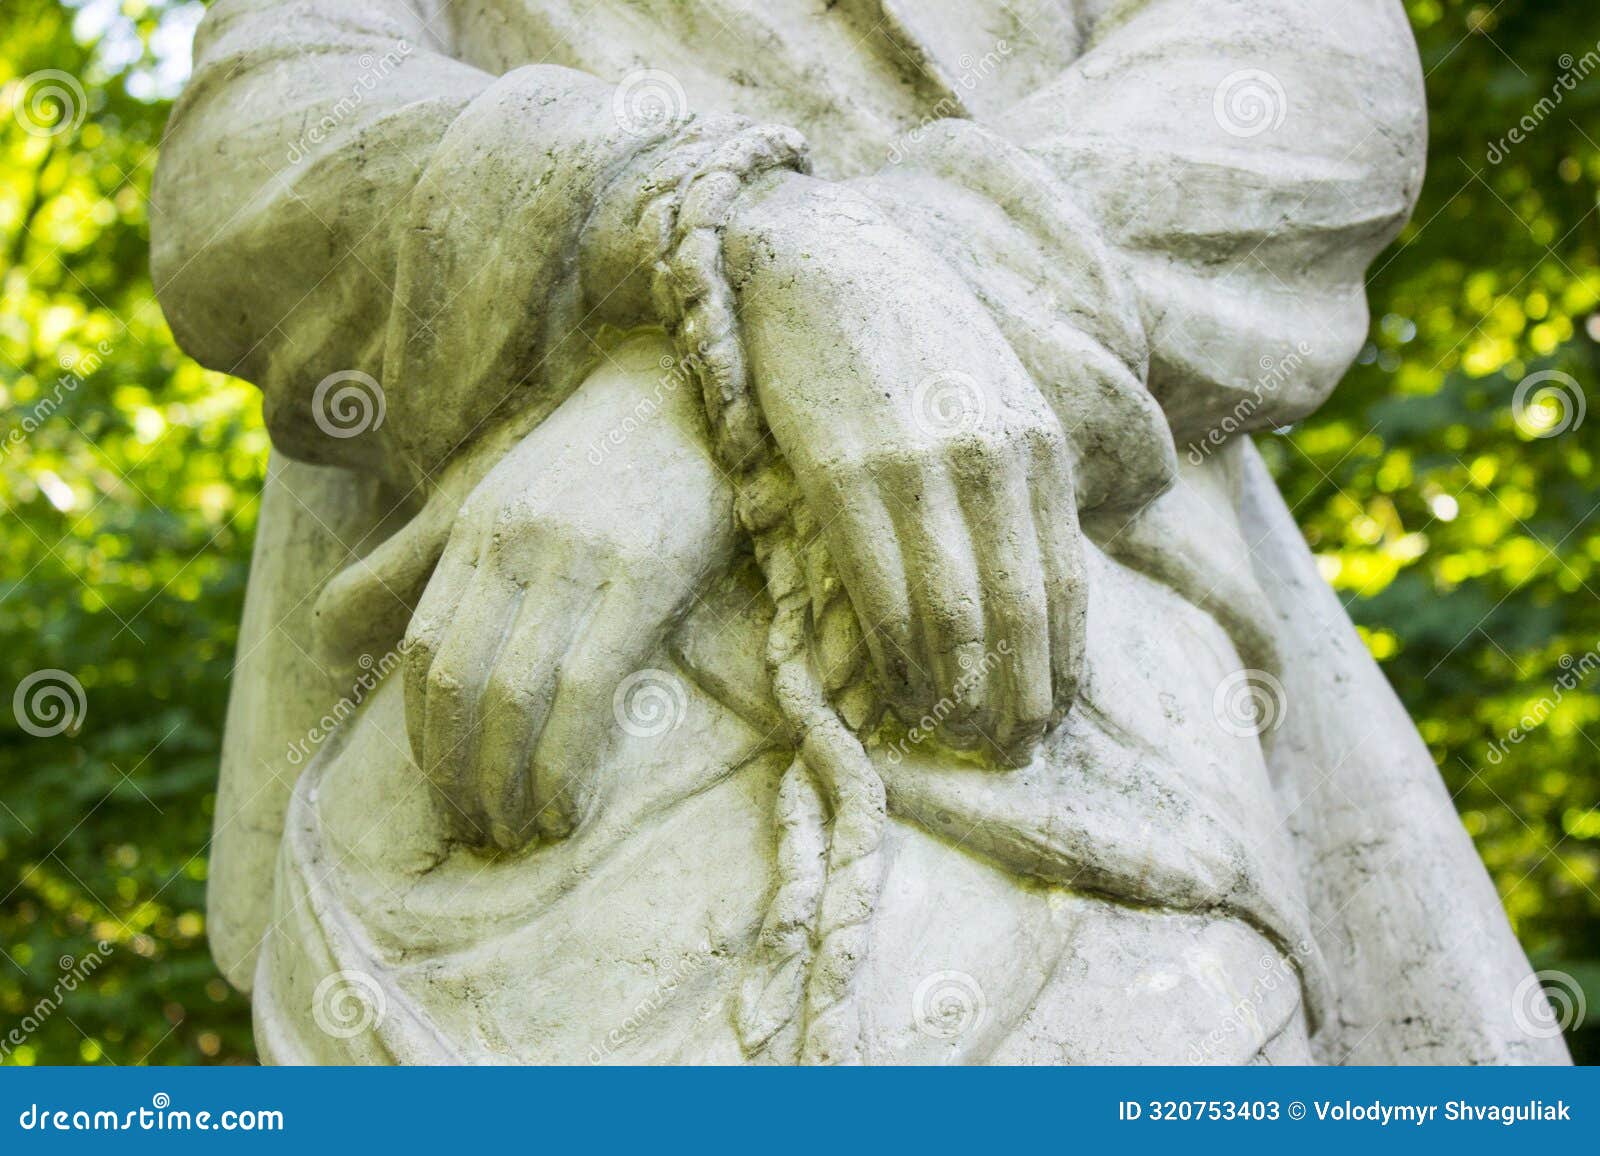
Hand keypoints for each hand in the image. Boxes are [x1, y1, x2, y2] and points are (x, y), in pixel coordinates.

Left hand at [402, 337, 735, 849]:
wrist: (694, 393)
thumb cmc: (595, 457)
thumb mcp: (494, 495)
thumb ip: (411, 564)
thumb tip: (326, 639)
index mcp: (477, 528)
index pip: (421, 650)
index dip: (421, 736)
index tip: (442, 791)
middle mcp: (514, 543)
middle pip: (457, 682)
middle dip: (455, 775)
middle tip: (474, 832)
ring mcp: (578, 559)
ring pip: (512, 694)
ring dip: (503, 783)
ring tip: (514, 833)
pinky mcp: (643, 576)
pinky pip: (584, 688)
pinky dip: (563, 762)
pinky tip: (564, 807)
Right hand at [724, 176, 1086, 761]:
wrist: (829, 262)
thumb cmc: (914, 342)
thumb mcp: (999, 399)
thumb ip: (1025, 482)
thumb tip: (1038, 585)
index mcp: (1042, 448)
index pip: (1065, 588)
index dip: (1059, 670)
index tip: (1047, 722)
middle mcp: (994, 461)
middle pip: (1020, 616)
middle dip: (1017, 701)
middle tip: (1005, 753)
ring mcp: (919, 467)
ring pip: (953, 615)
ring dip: (954, 692)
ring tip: (948, 734)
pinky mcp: (844, 472)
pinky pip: (879, 591)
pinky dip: (893, 655)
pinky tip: (894, 688)